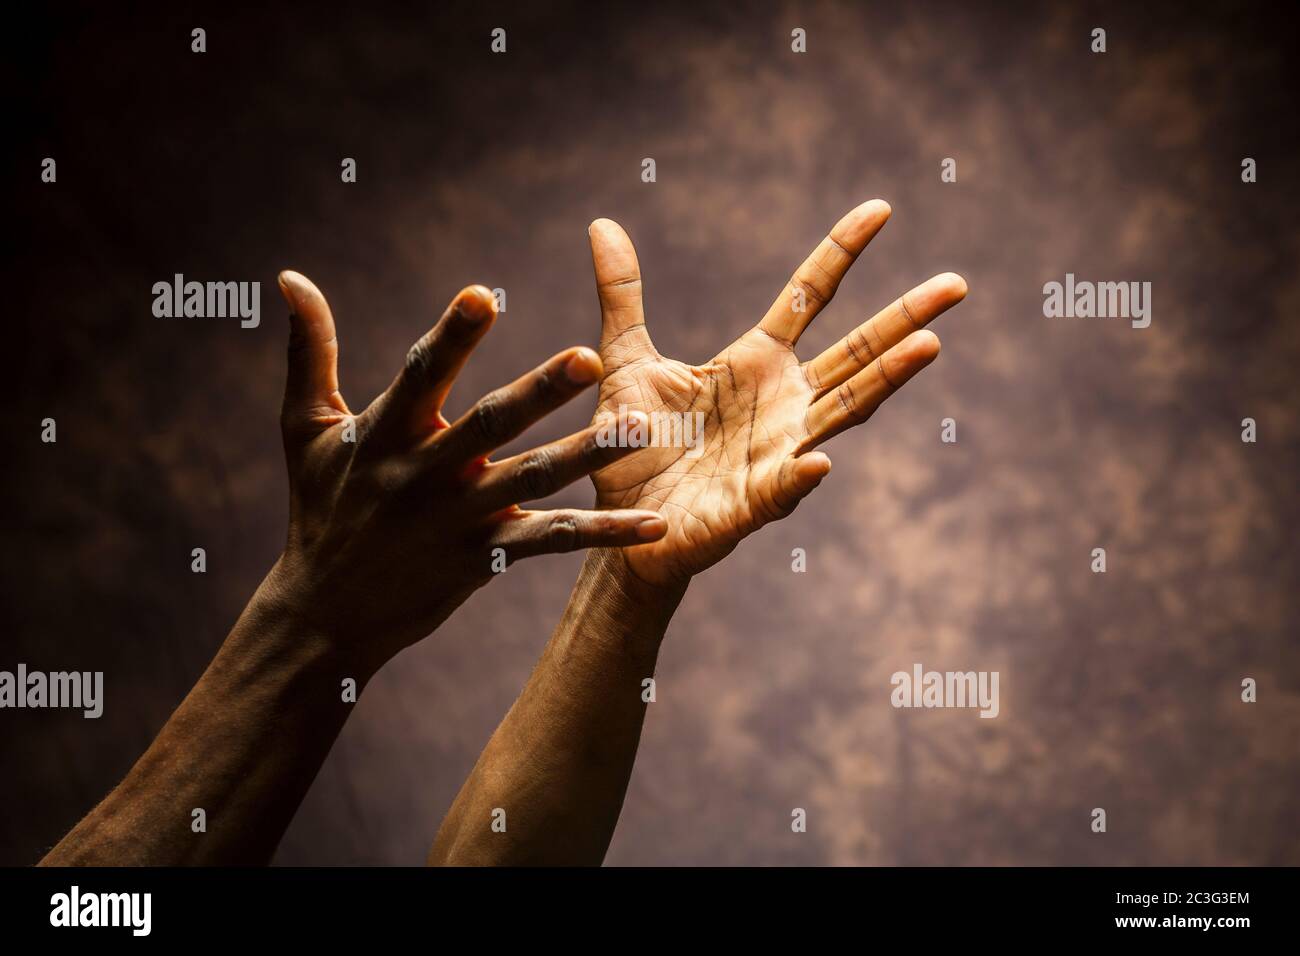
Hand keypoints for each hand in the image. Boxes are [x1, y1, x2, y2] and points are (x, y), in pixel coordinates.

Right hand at [265, 272, 665, 666]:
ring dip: (589, 455)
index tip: (482, 293)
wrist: (325, 614)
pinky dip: (605, 533)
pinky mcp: (486, 556)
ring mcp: (460, 518)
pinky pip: (555, 541)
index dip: (452, 335)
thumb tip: (289, 276)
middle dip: (540, 391)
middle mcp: (427, 473)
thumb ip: (309, 351)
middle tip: (590, 356)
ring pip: (535, 480)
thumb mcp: (304, 430)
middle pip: (492, 424)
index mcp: (386, 432)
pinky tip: (655, 524)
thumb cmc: (319, 508)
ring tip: (643, 430)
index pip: (423, 374)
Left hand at [585, 201, 966, 587]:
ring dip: (886, 381)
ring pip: (843, 411)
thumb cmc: (631, 445)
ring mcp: (777, 453)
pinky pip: (782, 489)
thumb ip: (622, 295)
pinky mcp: (751, 506)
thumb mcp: (622, 359)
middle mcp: (782, 403)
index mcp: (755, 363)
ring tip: (928, 346)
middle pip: (856, 352)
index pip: (808, 297)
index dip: (841, 253)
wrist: (617, 523)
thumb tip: (602, 224)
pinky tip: (820, 458)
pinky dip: (801, 475)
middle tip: (956, 284)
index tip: (881, 208)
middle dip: (904, 319)